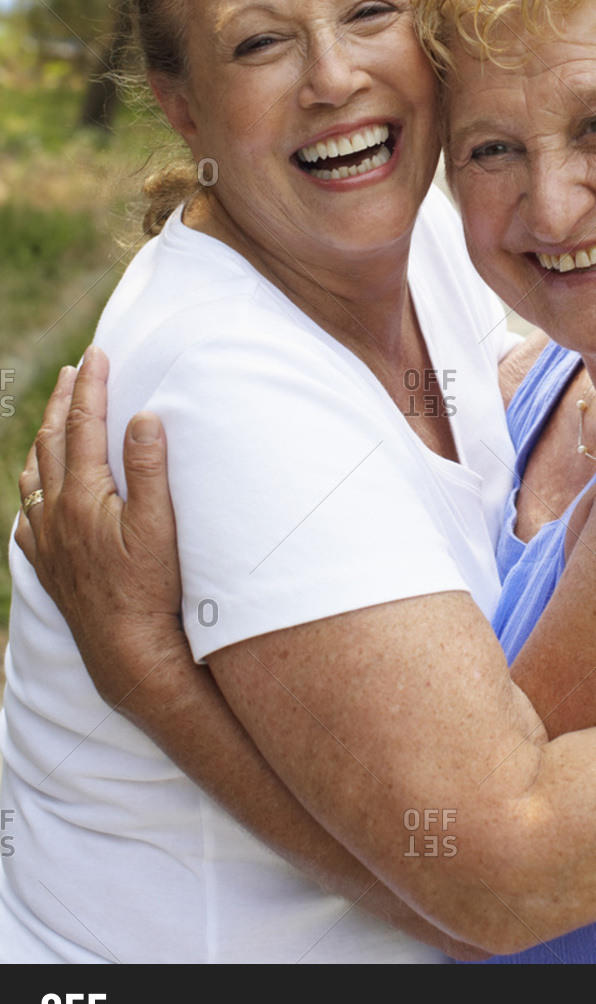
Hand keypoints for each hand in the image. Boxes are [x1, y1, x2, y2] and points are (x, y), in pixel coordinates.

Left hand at [17, 346, 184, 704]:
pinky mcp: (47, 564)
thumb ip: (148, 467)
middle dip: (63, 401)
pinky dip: (33, 488)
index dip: (91, 387)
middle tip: (75, 370)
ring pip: (34, 474)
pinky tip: (39, 490)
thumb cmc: (149, 590)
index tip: (97, 354)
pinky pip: (28, 514)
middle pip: (52, 442)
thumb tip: (143, 416)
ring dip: (44, 437)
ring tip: (53, 416)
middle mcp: (55, 513)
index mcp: (82, 496)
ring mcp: (46, 539)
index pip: (84, 426)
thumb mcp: (159, 525)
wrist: (124, 650)